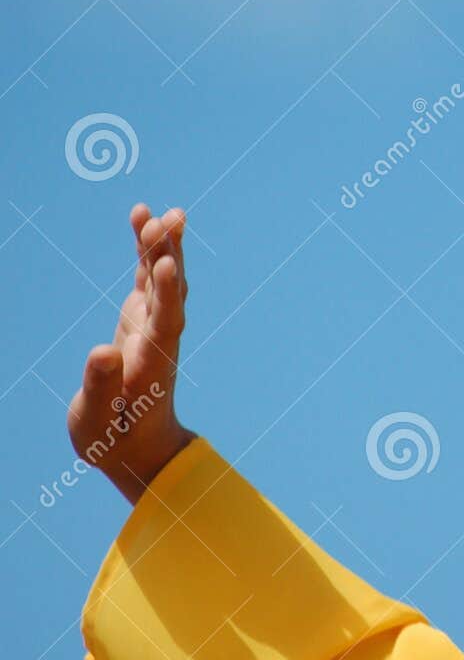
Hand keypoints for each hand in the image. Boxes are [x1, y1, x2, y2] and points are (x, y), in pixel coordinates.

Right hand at [68, 203, 196, 505]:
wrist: (138, 447)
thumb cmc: (113, 439)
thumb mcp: (96, 423)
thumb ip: (100, 388)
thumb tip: (103, 351)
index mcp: (151, 365)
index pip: (165, 324)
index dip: (168, 294)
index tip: (169, 265)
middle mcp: (159, 339)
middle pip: (171, 293)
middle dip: (170, 257)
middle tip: (169, 221)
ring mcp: (153, 326)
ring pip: (163, 280)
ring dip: (163, 246)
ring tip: (160, 212)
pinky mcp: (142, 318)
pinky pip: (148, 278)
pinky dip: (148, 250)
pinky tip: (144, 218)